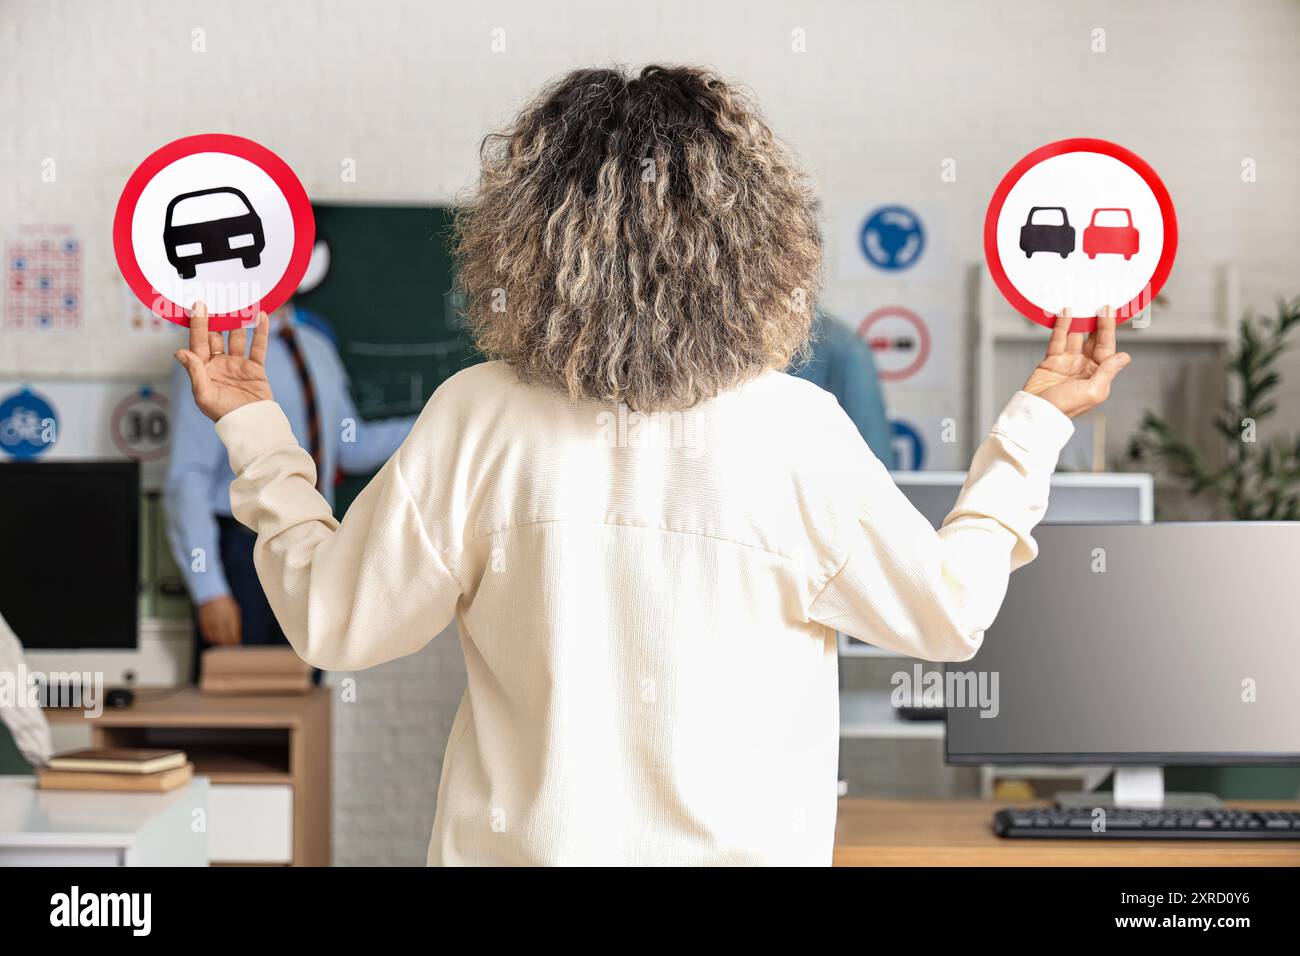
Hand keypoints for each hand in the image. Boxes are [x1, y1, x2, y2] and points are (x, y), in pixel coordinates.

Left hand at [174, 302, 273, 421]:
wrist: (252, 424)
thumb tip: (180, 352)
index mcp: (204, 370)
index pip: (198, 342)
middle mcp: (219, 364)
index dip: (198, 325)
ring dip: (237, 321)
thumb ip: (194, 372)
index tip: (198, 306)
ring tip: (238, 303)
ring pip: (236, 337)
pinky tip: (261, 316)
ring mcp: (238, 364)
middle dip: (216, 318)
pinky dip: (260, 331)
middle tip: (217, 299)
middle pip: (216, 336)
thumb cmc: (225, 414)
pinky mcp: (255, 368)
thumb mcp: (204, 395)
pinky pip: (258, 346)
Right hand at [197, 595, 242, 646]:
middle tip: (230, 646)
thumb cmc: (225, 603)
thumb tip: (238, 635)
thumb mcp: (235, 611)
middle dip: (228, 644)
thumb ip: (236, 623)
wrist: (211, 595)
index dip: (235, 642)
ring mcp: (211, 623)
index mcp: (231, 618)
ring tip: (223, 644)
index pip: (234, 635)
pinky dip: (211, 639)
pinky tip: (214, 639)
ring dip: (220, 643)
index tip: (237, 644)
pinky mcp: (204, 624)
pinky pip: (207, 636)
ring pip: (216, 639)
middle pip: (225, 639)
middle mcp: (220, 622)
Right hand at [1022, 306, 1131, 418]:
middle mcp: (1085, 366)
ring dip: (1078, 321)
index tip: (1108, 312)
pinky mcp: (1051, 360)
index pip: (1106, 347)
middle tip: (1096, 304)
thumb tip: (1124, 356)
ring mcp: (1068, 362)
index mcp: (1098, 374)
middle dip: (1095, 322)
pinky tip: (1064, 314)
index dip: (1108, 329)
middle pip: (1092, 339)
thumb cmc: (1065, 407)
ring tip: (1080, 305)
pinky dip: (1061, 327)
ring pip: (1075, 336)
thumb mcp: (1093, 391)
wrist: (1037, 413)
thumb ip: (1108, 372)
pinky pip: (1058, 340)